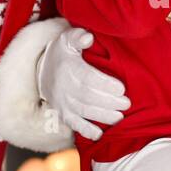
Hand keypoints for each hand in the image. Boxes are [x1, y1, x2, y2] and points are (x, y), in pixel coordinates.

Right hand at [38, 26, 131, 140]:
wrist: (43, 71)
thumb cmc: (63, 53)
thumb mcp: (68, 39)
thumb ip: (78, 36)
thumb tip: (88, 37)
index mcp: (68, 68)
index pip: (88, 78)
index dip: (105, 84)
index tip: (121, 88)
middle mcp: (64, 87)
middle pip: (88, 97)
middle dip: (109, 102)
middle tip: (126, 104)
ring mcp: (63, 103)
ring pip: (84, 111)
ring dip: (103, 116)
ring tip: (120, 117)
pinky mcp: (63, 114)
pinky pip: (74, 125)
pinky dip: (86, 131)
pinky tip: (100, 134)